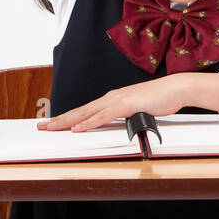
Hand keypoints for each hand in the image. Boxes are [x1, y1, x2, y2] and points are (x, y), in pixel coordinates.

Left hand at [37, 77, 187, 132]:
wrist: (175, 89)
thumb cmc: (159, 99)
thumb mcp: (137, 111)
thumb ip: (125, 118)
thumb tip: (118, 128)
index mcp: (112, 99)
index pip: (85, 111)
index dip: (67, 117)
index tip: (53, 123)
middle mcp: (111, 98)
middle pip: (80, 111)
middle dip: (59, 119)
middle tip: (42, 126)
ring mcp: (117, 100)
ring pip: (87, 113)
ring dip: (68, 121)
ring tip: (52, 127)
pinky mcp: (126, 105)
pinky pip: (103, 116)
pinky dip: (89, 122)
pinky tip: (78, 128)